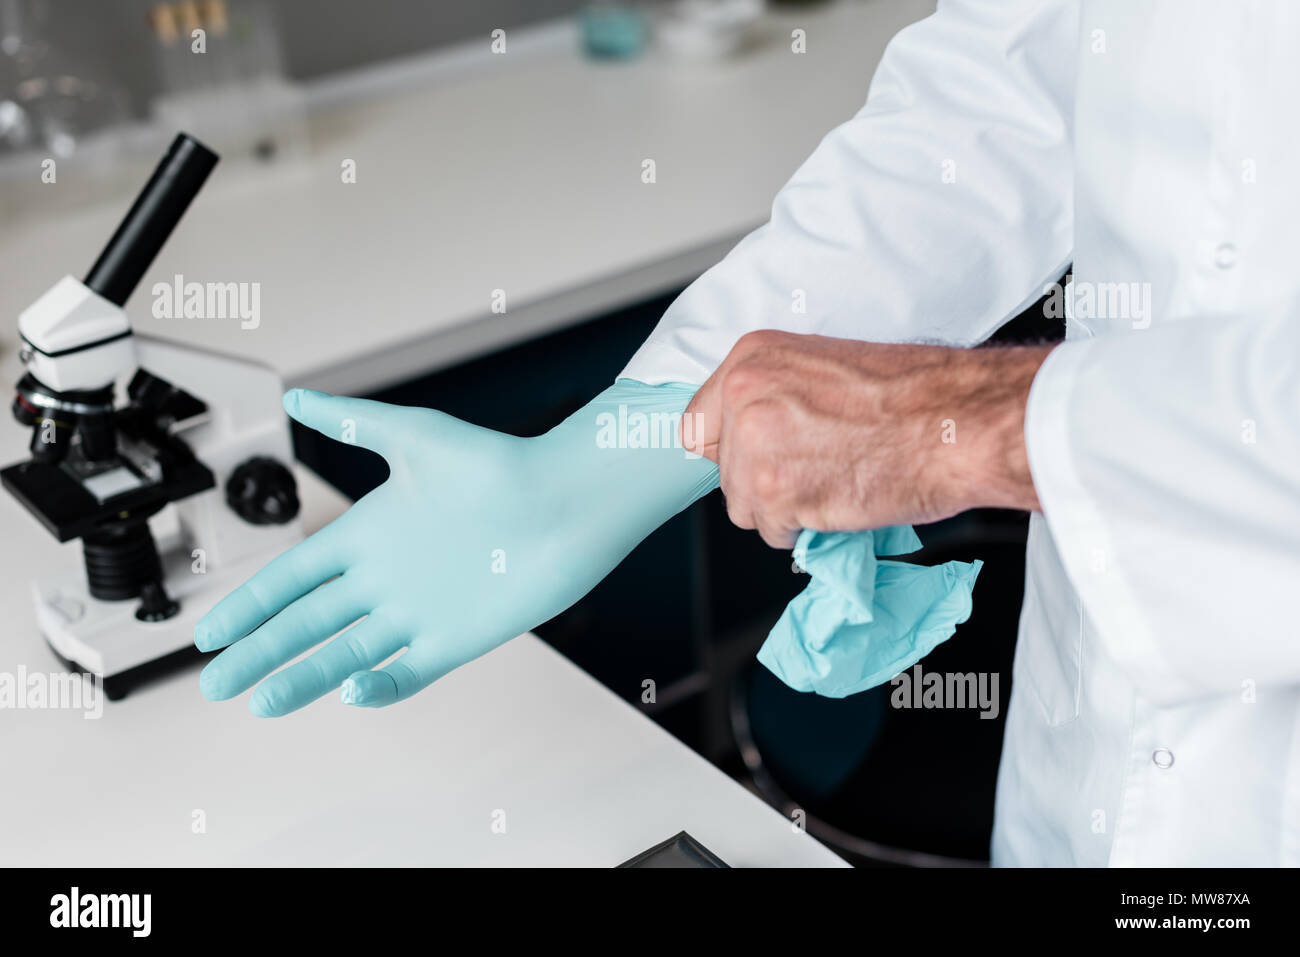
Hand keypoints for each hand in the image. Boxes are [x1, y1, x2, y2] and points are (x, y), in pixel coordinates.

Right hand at [195, 382, 716, 715]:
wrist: (565, 501)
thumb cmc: (496, 463)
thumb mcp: (414, 436)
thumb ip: (353, 422)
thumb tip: (296, 395)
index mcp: (367, 535)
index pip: (292, 578)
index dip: (251, 605)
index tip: (208, 632)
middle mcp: (385, 579)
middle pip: (307, 624)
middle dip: (259, 653)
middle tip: (212, 685)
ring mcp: (418, 613)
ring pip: (346, 655)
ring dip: (303, 679)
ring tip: (260, 703)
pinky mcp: (455, 639)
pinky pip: (407, 672)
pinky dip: (379, 686)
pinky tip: (348, 694)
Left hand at [682, 330, 1048, 547]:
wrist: (958, 421)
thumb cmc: (914, 393)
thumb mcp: (825, 368)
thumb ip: (777, 396)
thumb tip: (755, 436)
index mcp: (752, 358)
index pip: (699, 424)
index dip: (732, 451)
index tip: (757, 460)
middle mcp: (744, 397)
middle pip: (723, 471)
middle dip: (763, 483)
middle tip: (815, 472)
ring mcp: (757, 448)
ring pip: (743, 507)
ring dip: (783, 510)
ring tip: (831, 485)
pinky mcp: (777, 494)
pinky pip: (774, 533)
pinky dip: (806, 530)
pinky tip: (840, 501)